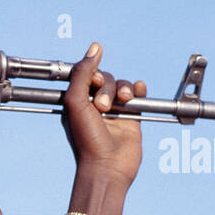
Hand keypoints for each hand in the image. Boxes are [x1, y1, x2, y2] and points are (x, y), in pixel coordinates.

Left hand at [60, 41, 143, 189]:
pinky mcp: (131, 116)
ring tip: (121, 103)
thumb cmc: (86, 139)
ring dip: (123, 88)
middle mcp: (94, 104)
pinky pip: (137, 93)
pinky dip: (138, 89)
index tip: (94, 83)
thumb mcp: (76, 102)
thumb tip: (95, 48)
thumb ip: (82, 74)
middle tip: (102, 107)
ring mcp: (114, 110)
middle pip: (106, 78)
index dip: (92, 74)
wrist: (106, 167)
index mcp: (76, 101)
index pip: (86, 74)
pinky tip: (137, 92)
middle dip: (107, 87)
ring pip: (122, 84)